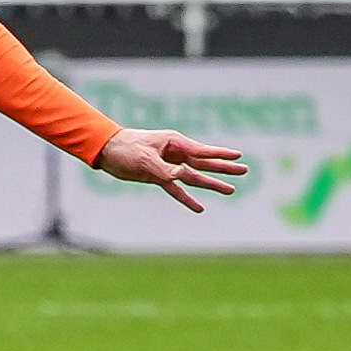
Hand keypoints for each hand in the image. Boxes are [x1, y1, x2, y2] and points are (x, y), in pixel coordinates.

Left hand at [93, 128, 248, 212]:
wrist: (106, 152)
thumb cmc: (125, 149)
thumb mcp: (145, 160)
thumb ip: (166, 170)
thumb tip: (185, 176)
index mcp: (174, 143)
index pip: (202, 151)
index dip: (220, 155)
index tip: (238, 156)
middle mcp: (174, 153)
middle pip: (203, 164)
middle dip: (223, 169)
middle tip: (244, 171)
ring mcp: (168, 165)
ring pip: (193, 177)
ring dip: (210, 184)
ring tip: (230, 190)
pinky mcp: (158, 177)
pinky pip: (176, 189)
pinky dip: (186, 198)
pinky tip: (199, 208)